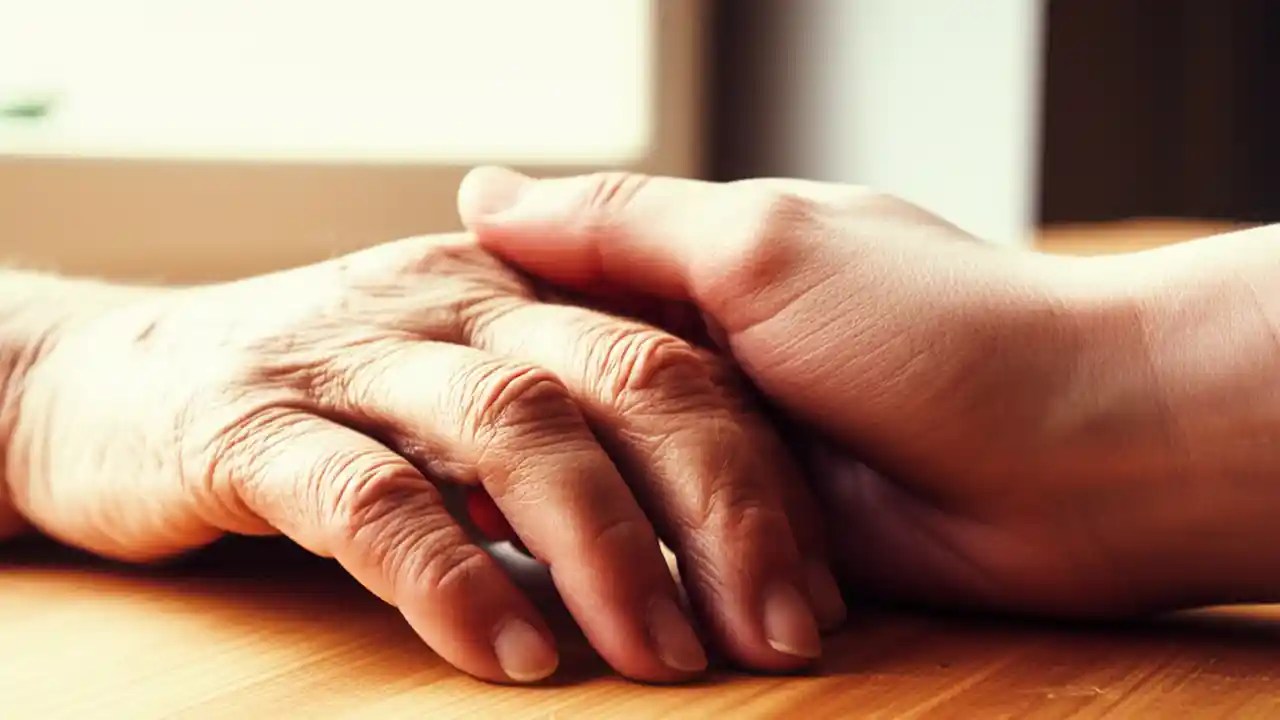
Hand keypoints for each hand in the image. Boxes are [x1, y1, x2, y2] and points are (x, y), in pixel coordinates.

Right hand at [3, 234, 844, 682]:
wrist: (111, 383)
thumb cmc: (328, 396)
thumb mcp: (468, 376)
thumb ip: (581, 401)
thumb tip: (712, 481)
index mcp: (528, 286)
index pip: (681, 361)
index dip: (760, 476)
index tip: (811, 590)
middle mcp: (457, 300)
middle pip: (627, 379)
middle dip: (716, 511)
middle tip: (774, 634)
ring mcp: (357, 356)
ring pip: (515, 427)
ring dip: (605, 548)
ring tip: (662, 656)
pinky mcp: (255, 423)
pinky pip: (371, 497)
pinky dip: (452, 576)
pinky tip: (510, 652)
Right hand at [458, 168, 1267, 615]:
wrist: (1084, 458)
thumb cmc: (935, 327)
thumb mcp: (759, 246)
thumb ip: (619, 226)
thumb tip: (480, 190)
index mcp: (703, 274)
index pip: (552, 297)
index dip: (482, 332)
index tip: (406, 373)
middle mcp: (710, 360)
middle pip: (568, 404)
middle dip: (520, 453)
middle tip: (446, 488)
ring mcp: (736, 455)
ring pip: (611, 488)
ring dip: (571, 532)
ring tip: (490, 562)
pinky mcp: (766, 542)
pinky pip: (680, 551)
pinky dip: (632, 569)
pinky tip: (537, 611)